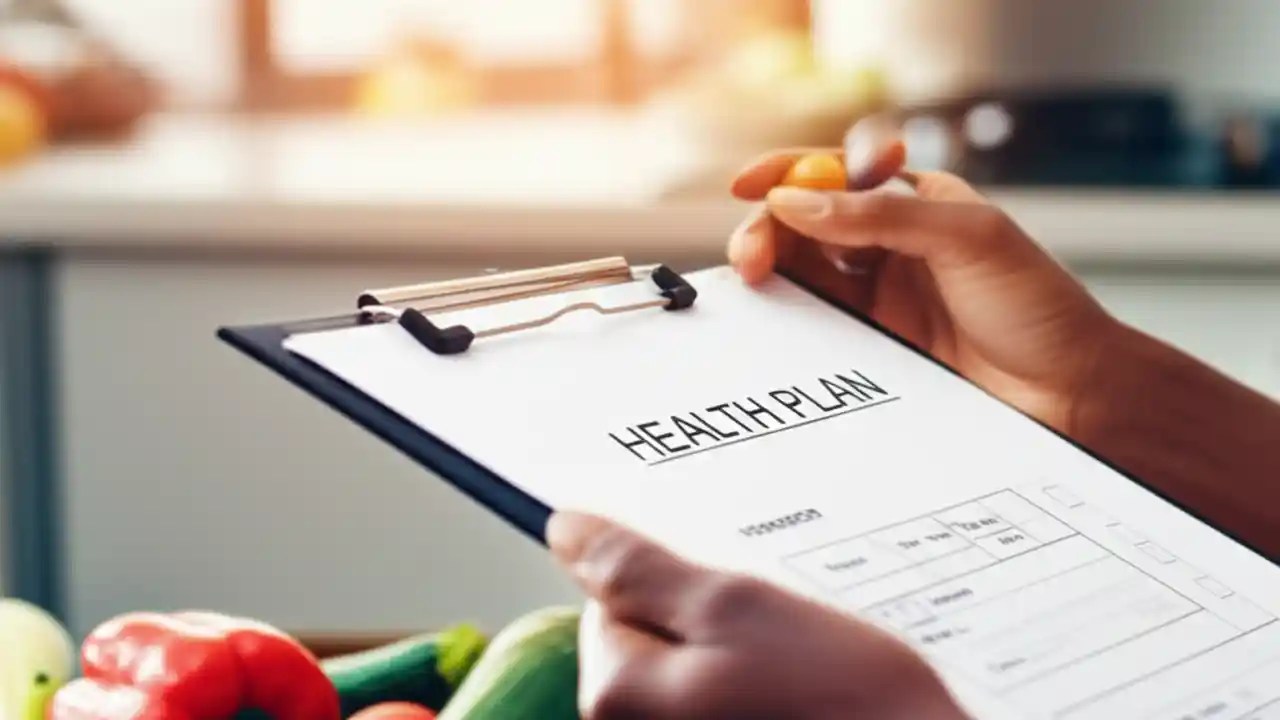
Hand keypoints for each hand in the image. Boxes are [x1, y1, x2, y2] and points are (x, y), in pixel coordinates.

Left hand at [548, 512, 967, 719]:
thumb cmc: (846, 708)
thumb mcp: (738, 608)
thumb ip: (640, 568)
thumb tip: (568, 531)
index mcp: (620, 697)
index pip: (613, 602)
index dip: (677, 583)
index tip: (731, 583)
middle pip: (655, 643)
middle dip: (713, 622)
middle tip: (784, 627)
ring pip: (701, 672)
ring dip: (749, 655)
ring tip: (812, 663)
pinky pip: (736, 700)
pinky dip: (769, 687)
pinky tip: (816, 694)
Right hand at [727, 120, 1125, 441]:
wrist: (1070, 397)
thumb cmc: (1041, 310)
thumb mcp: (970, 239)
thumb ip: (883, 215)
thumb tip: (799, 203)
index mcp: (919, 203)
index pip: (838, 173)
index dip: (789, 173)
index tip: (749, 185)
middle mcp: (892, 246)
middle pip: (806, 223)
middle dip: (769, 228)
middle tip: (751, 256)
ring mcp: (880, 299)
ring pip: (803, 273)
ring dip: (770, 271)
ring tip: (754, 282)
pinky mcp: (872, 348)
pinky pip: (814, 327)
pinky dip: (785, 318)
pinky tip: (773, 319)